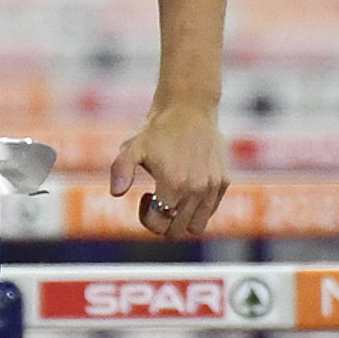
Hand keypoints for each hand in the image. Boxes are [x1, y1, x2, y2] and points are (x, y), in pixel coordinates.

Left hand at [108, 103, 228, 239]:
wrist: (189, 107)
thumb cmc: (157, 129)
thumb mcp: (133, 147)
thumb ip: (121, 170)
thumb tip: (116, 193)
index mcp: (172, 185)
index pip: (159, 225)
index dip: (146, 218)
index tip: (145, 197)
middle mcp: (195, 190)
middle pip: (177, 231)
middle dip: (163, 222)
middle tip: (157, 199)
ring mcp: (211, 187)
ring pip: (197, 227)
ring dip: (182, 220)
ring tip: (173, 198)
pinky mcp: (223, 181)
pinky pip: (211, 211)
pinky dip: (198, 210)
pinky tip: (187, 188)